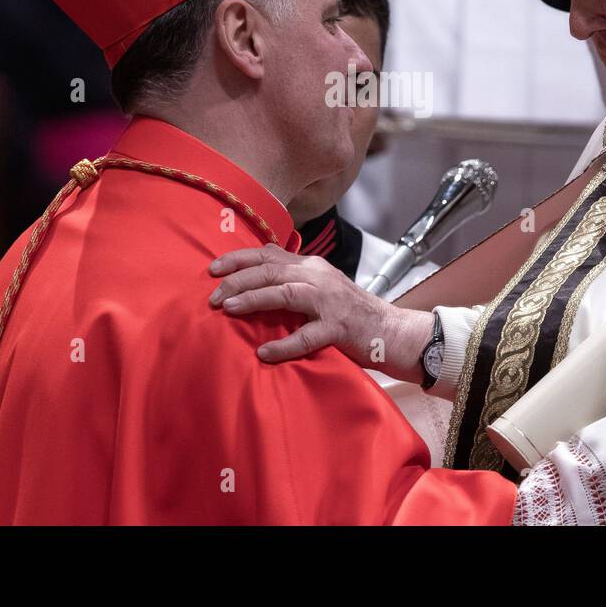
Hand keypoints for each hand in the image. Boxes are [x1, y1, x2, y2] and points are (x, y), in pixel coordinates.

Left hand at [208, 244, 432, 381]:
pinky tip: (265, 351)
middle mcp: (319, 277)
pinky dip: (284, 344)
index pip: (269, 254)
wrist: (393, 331)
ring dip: (253, 299)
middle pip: (271, 270)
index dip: (239, 259)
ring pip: (285, 293)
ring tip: (228, 309)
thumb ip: (293, 282)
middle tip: (212, 295)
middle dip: (237, 280)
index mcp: (312, 266)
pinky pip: (307, 336)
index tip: (213, 269)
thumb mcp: (321, 289)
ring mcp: (330, 302)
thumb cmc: (352, 314)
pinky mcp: (339, 328)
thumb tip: (255, 282)